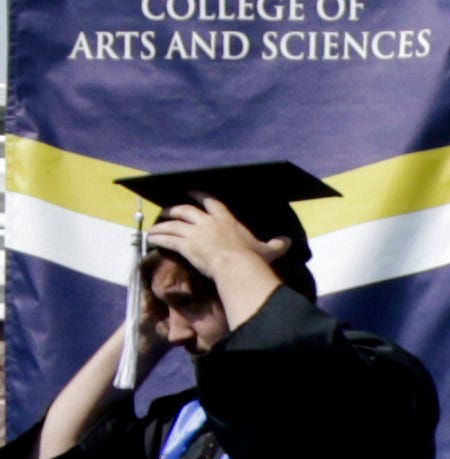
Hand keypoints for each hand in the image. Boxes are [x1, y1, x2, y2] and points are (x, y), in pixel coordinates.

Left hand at [147, 198, 287, 291]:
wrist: (236, 266)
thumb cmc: (252, 258)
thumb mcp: (267, 250)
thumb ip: (276, 244)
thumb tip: (288, 242)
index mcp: (226, 220)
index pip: (210, 202)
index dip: (199, 195)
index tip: (190, 192)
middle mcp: (207, 222)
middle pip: (185, 210)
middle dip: (174, 209)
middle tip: (167, 211)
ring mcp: (194, 233)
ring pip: (172, 224)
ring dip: (161, 226)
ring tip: (155, 229)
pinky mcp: (184, 245)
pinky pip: (167, 239)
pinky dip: (158, 238)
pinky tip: (152, 239)